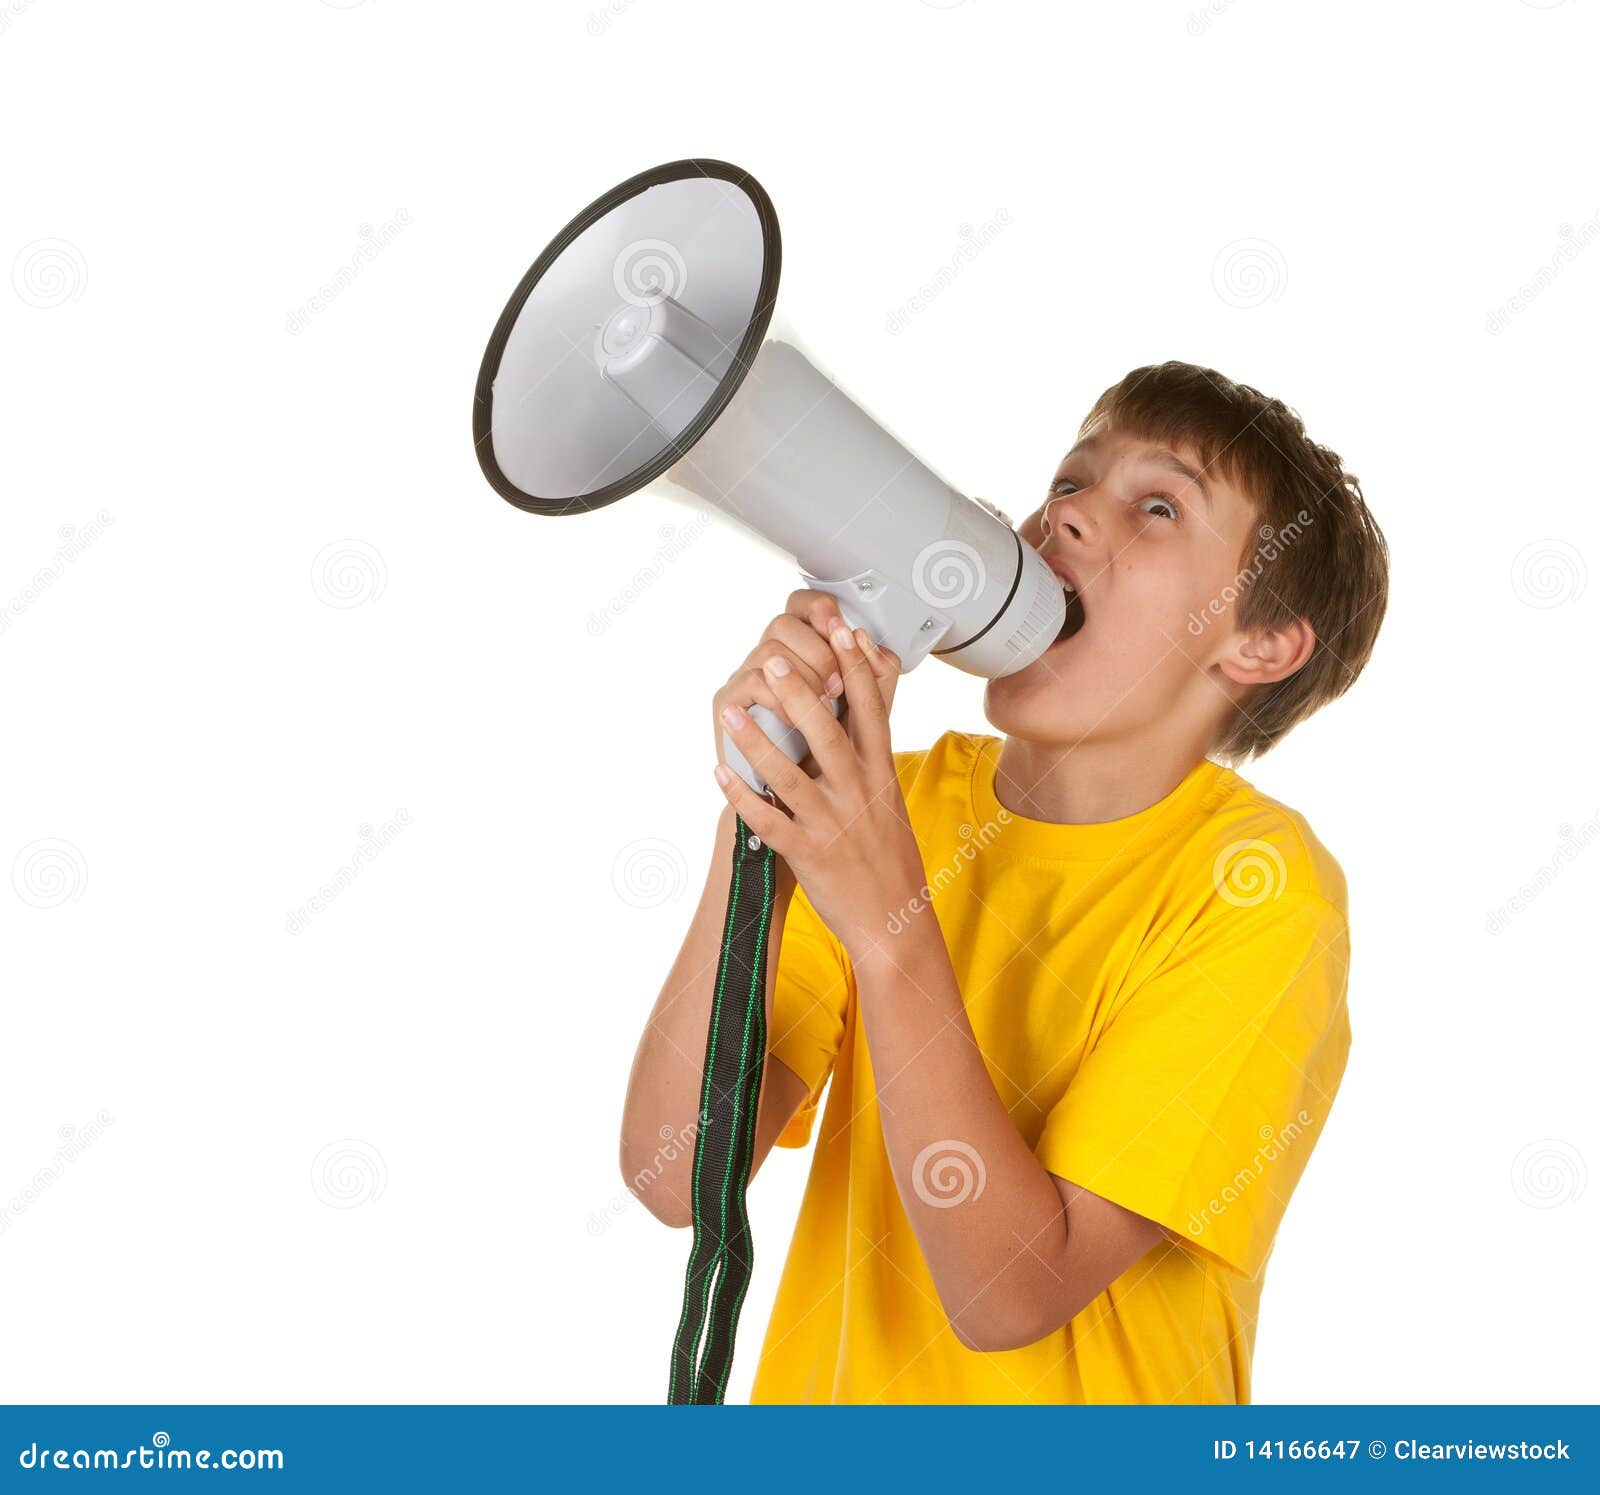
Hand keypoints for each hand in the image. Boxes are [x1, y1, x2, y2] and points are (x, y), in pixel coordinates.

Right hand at [711, 589, 899, 777]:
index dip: (819, 608)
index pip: (803, 604)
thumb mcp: (866, 714)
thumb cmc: (832, 755)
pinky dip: (778, 701)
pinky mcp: (727, 705)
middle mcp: (770, 657)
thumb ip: (876, 676)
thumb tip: (866, 640)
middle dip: (819, 653)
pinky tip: (793, 719)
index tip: (839, 628)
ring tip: (824, 706)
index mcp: (802, 648)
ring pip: (769, 654)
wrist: (797, 803)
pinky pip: (749, 687)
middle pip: (784, 624)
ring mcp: (746, 678)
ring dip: (803, 679)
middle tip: (837, 687)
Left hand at [712, 611, 924, 968]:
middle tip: (773, 660)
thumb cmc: (890, 860)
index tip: (844, 632)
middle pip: (828, 734)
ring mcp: (830, 825)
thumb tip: (858, 715)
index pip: (871, 713)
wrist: (894, 924)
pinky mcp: (807, 854)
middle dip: (799, 694)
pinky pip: (768, 821)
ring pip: (789, 774)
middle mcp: (858, 795)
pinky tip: (719, 773)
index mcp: (881, 776)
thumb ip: (872, 759)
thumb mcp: (890, 802)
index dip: (857, 669)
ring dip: (756, 740)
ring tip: (731, 709)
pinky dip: (742, 796)